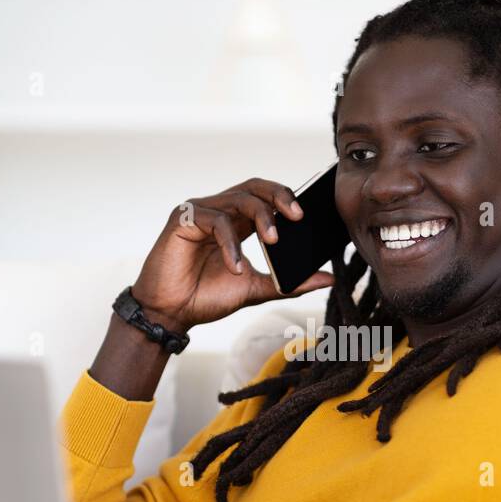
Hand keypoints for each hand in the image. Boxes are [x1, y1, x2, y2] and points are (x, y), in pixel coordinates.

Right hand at [131, 178, 336, 330]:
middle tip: (298, 216)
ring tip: (273, 242)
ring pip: (238, 198)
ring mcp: (200, 212)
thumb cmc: (206, 298)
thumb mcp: (257, 289)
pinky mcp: (182, 218)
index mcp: (237, 222)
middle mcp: (219, 211)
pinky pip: (215, 221)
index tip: (309, 215)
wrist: (171, 315)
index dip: (287, 198)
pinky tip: (236, 267)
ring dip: (261, 217)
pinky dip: (230, 244)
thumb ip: (290, 283)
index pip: (266, 196)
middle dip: (280, 196)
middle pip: (255, 187)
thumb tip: (329, 278)